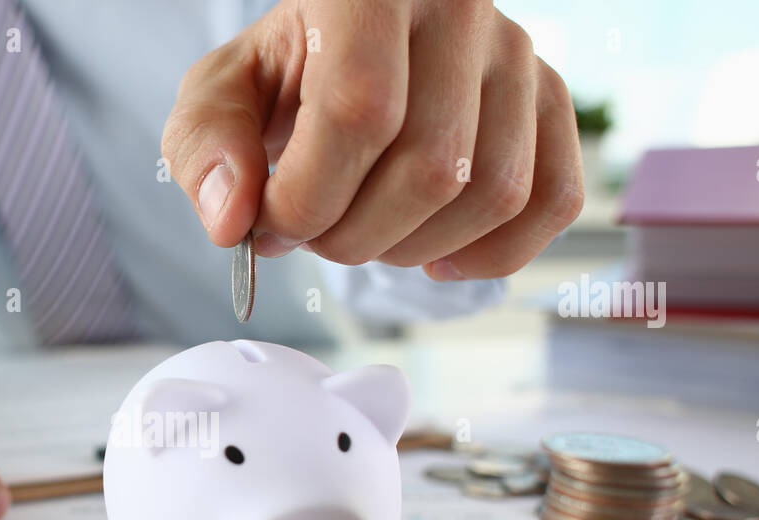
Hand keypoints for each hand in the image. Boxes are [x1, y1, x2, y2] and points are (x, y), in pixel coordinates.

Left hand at [162, 0, 582, 278]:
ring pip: (493, 193)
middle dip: (354, 236)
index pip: (359, 111)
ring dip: (413, 249)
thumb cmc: (290, 70)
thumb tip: (233, 221)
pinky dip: (494, 254)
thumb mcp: (223, 92)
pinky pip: (552, 200)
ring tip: (365, 232)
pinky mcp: (549, 100)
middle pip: (430, 167)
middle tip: (315, 231)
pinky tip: (436, 254)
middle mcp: (459, 6)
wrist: (351, 46)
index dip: (309, 198)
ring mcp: (516, 53)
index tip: (273, 222)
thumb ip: (206, 145)